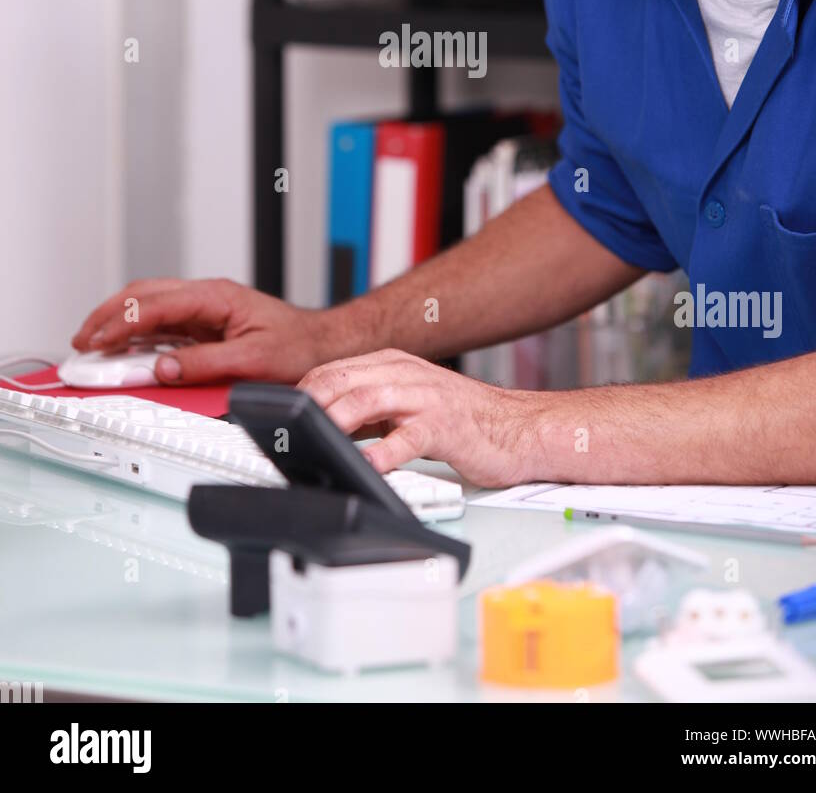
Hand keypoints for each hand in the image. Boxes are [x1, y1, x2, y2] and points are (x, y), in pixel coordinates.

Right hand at [72, 277, 342, 384]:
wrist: (321, 343)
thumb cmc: (296, 345)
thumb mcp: (253, 358)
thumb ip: (205, 364)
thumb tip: (163, 369)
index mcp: (215, 297)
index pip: (154, 304)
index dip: (119, 323)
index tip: (95, 342)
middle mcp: (205, 298)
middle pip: (143, 296)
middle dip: (107, 317)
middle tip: (81, 342)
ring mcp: (203, 309)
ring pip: (148, 307)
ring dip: (118, 324)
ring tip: (92, 346)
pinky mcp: (204, 325)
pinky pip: (161, 325)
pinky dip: (136, 336)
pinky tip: (123, 350)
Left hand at [297, 348, 543, 487]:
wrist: (517, 428)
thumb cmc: (462, 421)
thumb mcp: (406, 406)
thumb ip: (369, 411)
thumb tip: (324, 427)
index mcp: (391, 365)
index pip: (331, 371)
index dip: (301, 393)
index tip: (278, 419)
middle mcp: (405, 374)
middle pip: (342, 380)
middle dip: (309, 404)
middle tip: (284, 434)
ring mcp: (425, 397)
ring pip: (368, 399)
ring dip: (336, 421)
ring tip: (315, 443)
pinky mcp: (446, 426)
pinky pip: (409, 437)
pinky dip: (384, 454)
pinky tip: (369, 468)